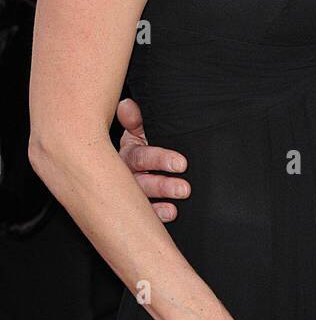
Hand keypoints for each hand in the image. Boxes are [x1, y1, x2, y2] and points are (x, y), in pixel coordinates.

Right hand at [117, 97, 189, 221]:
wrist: (148, 160)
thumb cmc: (145, 142)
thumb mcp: (140, 130)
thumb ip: (136, 120)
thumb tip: (126, 105)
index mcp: (128, 153)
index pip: (141, 157)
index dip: (160, 160)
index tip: (181, 164)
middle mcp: (126, 174)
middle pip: (142, 181)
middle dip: (163, 185)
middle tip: (185, 188)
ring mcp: (131, 192)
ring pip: (144, 197)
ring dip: (163, 198)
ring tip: (183, 196)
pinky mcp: (138, 206)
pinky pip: (146, 213)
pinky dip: (158, 214)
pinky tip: (172, 213)